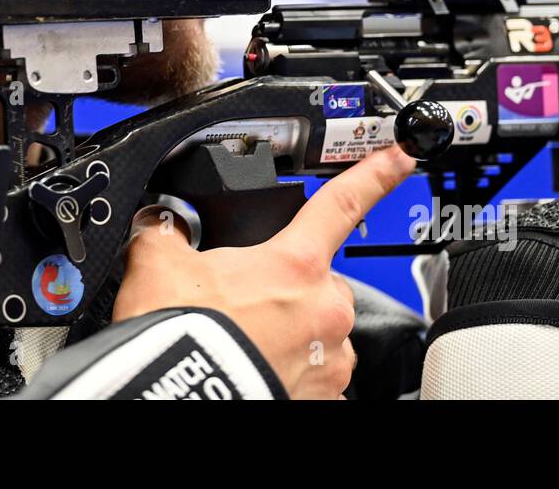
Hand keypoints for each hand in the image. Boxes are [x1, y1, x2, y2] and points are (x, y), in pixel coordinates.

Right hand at [114, 145, 415, 398]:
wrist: (176, 394)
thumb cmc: (180, 335)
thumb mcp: (160, 265)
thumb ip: (168, 233)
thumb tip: (158, 225)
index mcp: (296, 262)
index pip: (343, 202)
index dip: (375, 173)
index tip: (400, 157)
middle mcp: (325, 308)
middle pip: (321, 282)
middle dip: (289, 287)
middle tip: (244, 301)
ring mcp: (330, 361)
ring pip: (322, 333)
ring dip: (293, 332)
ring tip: (246, 340)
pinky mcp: (323, 400)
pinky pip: (317, 379)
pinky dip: (292, 374)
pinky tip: (258, 370)